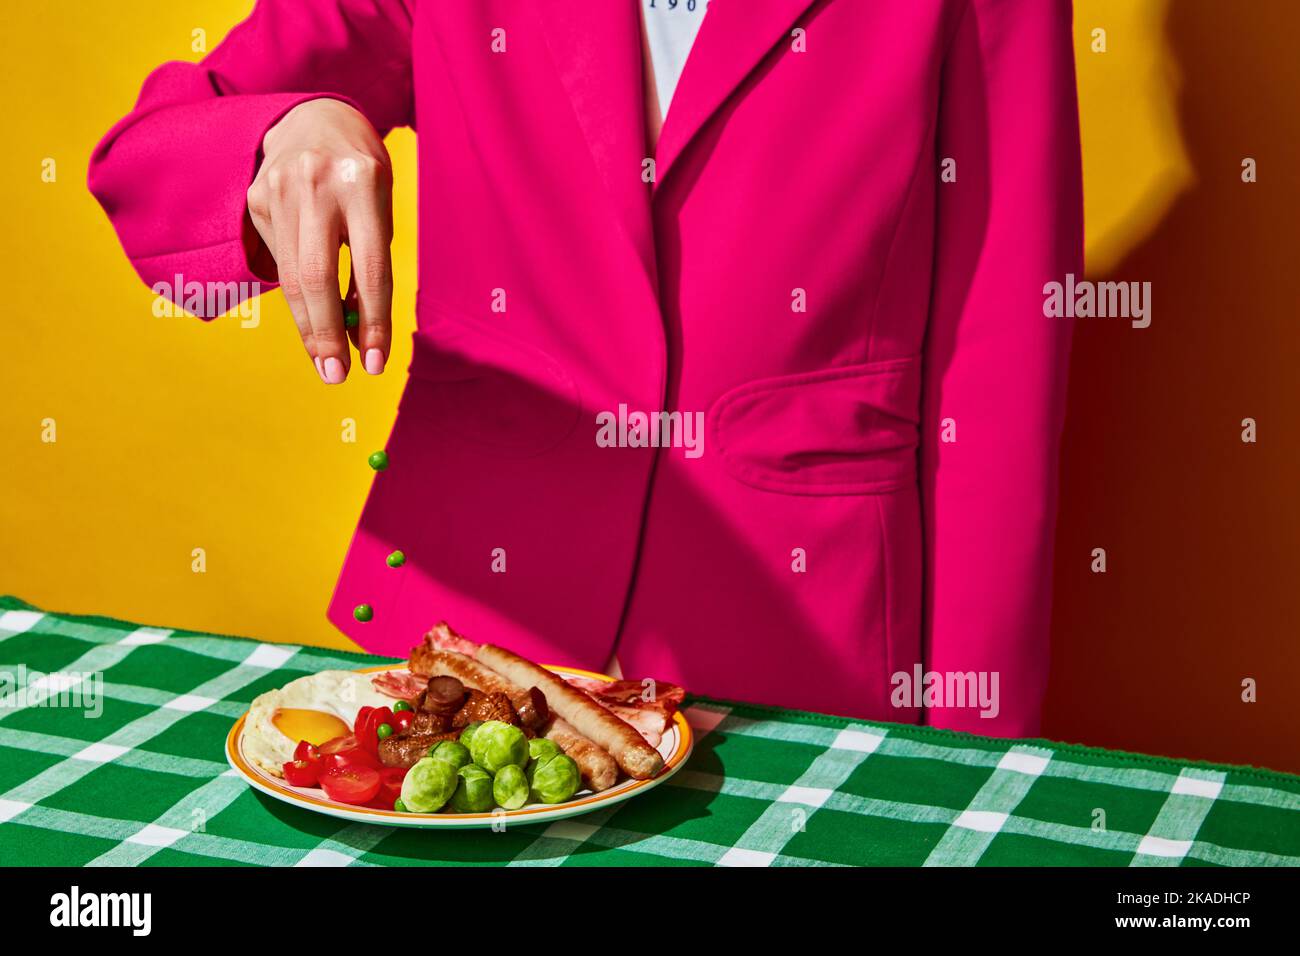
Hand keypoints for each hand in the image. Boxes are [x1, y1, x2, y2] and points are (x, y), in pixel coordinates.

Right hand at [246, 98, 392, 382]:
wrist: (315, 117)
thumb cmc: (362, 173)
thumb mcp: (381, 205)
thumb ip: (371, 262)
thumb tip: (359, 332)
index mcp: (363, 182)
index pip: (370, 267)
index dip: (373, 321)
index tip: (376, 363)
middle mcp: (316, 184)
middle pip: (317, 277)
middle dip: (328, 334)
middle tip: (337, 376)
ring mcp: (278, 190)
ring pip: (291, 277)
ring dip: (309, 327)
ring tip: (326, 362)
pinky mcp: (255, 199)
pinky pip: (279, 261)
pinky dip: (297, 297)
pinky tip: (312, 316)